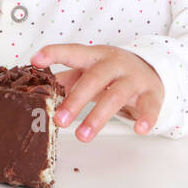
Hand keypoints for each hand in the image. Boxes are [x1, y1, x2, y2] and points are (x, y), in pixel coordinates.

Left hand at [30, 44, 164, 140]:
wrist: (151, 69)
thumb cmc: (112, 72)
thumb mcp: (89, 71)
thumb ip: (65, 80)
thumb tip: (37, 90)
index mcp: (95, 56)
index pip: (73, 52)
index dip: (54, 54)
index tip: (36, 60)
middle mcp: (114, 64)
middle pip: (94, 78)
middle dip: (76, 100)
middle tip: (60, 120)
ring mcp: (134, 78)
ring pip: (116, 95)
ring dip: (98, 116)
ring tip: (83, 136)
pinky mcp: (151, 93)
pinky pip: (149, 105)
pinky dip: (146, 118)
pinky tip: (139, 130)